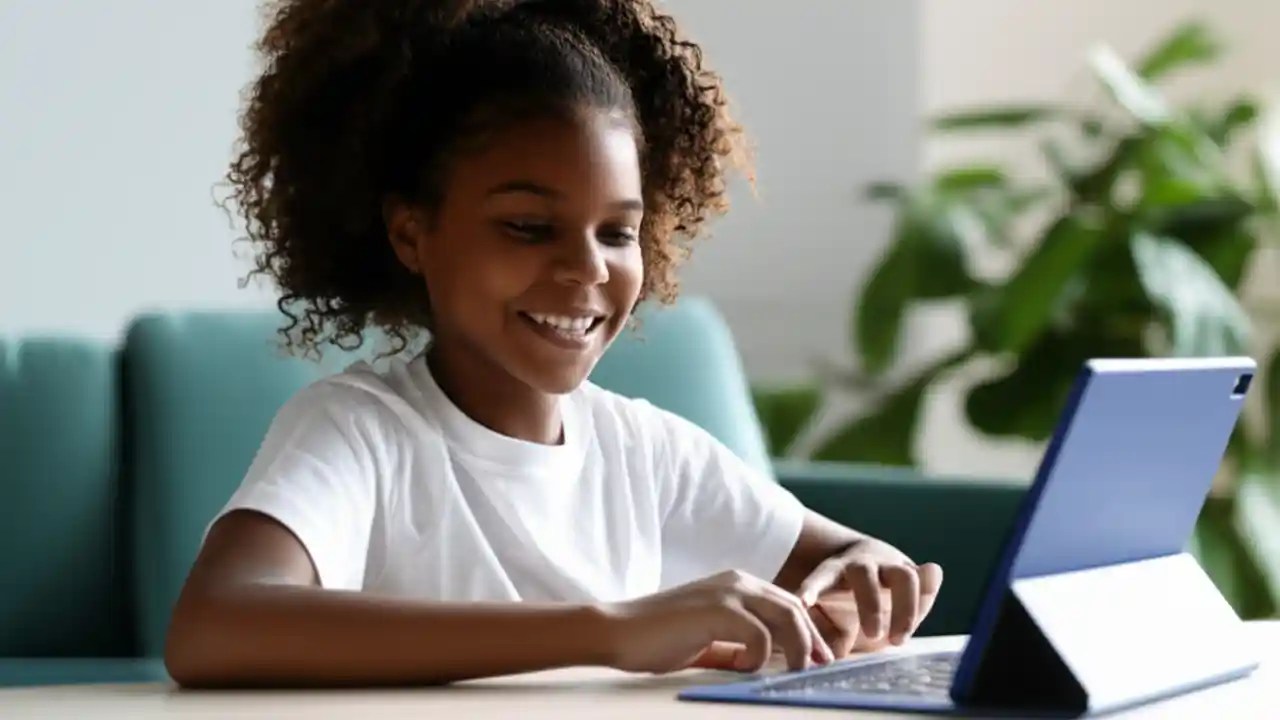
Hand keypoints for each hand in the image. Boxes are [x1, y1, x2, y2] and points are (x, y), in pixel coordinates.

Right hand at [601, 570, 834, 673]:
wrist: (619, 632)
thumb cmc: (658, 639)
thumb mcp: (710, 639)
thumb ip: (740, 643)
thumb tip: (772, 662)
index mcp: (736, 584)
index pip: (787, 604)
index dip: (808, 632)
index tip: (819, 659)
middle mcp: (738, 581)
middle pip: (794, 608)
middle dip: (812, 641)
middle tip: (820, 668)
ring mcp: (728, 592)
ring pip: (787, 617)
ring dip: (797, 649)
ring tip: (792, 673)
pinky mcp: (718, 609)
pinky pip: (760, 636)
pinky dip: (758, 658)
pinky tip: (740, 667)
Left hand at [797, 537, 942, 656]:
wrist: (873, 567)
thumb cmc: (846, 602)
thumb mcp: (831, 618)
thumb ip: (825, 634)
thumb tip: (822, 658)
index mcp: (835, 571)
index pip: (821, 577)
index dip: (812, 588)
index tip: (802, 603)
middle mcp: (863, 565)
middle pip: (865, 575)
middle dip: (870, 605)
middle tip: (873, 637)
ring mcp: (891, 566)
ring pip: (903, 577)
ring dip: (905, 610)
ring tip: (899, 640)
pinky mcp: (916, 573)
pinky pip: (927, 577)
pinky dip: (931, 583)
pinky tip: (932, 579)